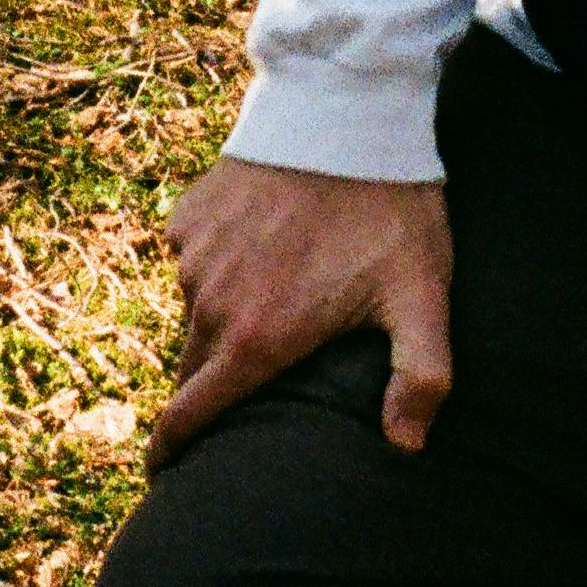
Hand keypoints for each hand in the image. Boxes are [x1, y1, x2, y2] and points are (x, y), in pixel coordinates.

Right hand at [152, 157, 455, 459]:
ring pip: (195, 313)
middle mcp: (210, 302)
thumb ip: (421, 378)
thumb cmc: (391, 209)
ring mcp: (193, 254)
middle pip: (193, 370)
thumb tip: (406, 447)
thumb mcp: (422, 296)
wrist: (348, 109)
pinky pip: (192, 260)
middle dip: (207, 391)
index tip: (164, 477)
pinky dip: (217, 267)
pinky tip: (261, 250)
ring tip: (273, 303)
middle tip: (246, 390)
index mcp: (256, 338)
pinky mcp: (188, 213)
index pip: (189, 416)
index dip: (171, 453)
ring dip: (221, 320)